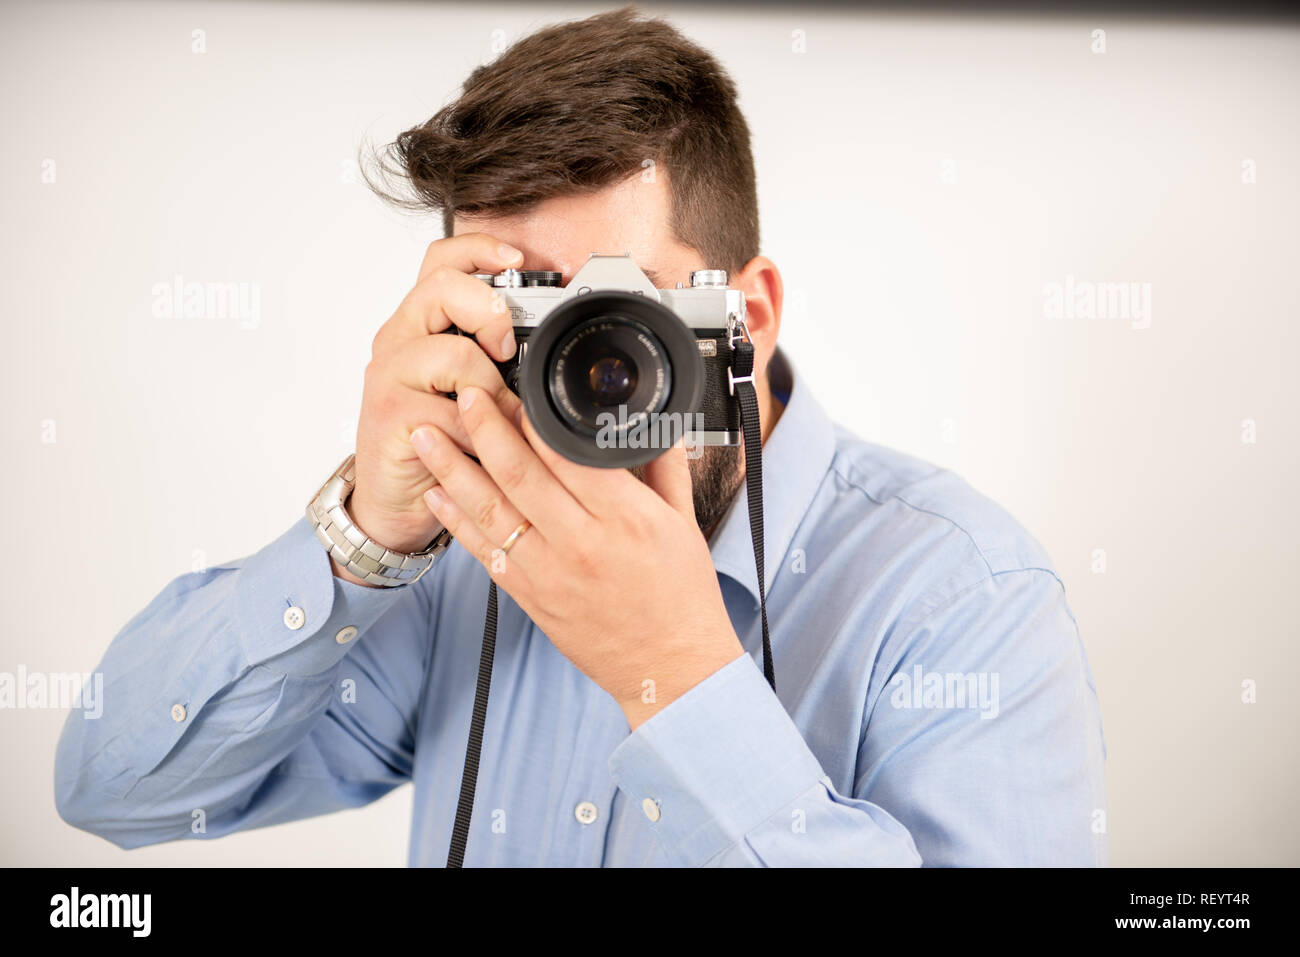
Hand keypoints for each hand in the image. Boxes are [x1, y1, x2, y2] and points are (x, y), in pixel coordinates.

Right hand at [341, 233, 525, 582]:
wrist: (395, 502)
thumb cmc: (440, 442)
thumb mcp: (473, 391)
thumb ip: (497, 360)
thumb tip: (557, 343)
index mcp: (421, 324)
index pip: (441, 260)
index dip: (480, 250)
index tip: (518, 259)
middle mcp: (399, 340)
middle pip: (442, 288)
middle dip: (489, 312)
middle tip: (507, 350)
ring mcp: (389, 376)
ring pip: (453, 353)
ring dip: (491, 388)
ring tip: (497, 416)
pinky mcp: (389, 415)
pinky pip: (450, 412)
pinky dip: (479, 432)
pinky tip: (480, 446)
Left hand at [410, 386, 744, 729]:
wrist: (671, 668)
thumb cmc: (682, 598)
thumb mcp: (684, 522)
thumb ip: (664, 466)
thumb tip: (655, 422)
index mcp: (625, 517)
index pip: (568, 454)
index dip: (535, 417)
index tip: (516, 389)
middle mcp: (582, 543)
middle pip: (520, 473)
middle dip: (485, 427)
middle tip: (463, 393)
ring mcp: (550, 573)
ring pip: (490, 510)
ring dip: (453, 469)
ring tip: (426, 436)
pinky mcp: (531, 598)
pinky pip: (484, 552)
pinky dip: (456, 521)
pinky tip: (438, 494)